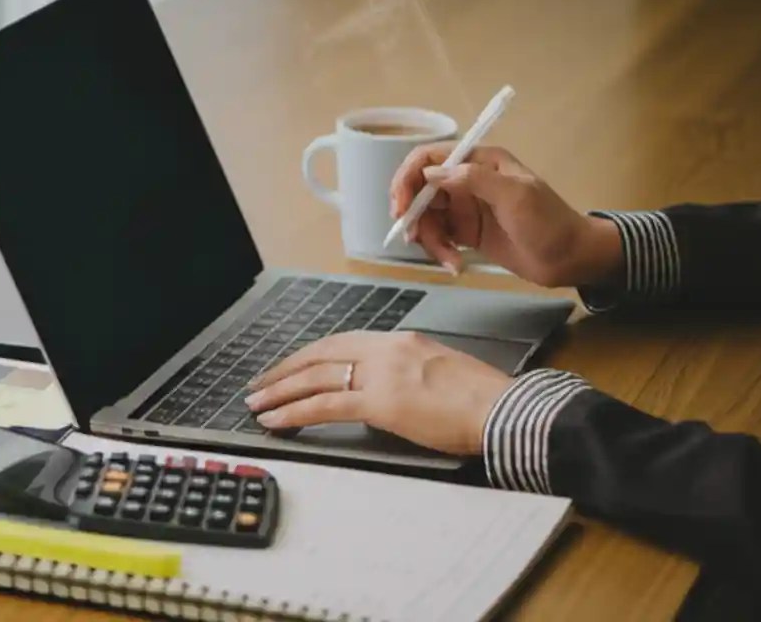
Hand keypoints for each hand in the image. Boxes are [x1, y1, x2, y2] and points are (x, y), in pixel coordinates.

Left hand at [244, 331, 512, 455]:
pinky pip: (325, 405)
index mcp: (399, 340)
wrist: (502, 410)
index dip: (308, 355)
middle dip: (285, 370)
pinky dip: (295, 412)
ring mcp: (381, 373)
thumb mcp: (438, 371)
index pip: (341, 343)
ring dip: (280, 391)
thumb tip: (386, 389)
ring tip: (258, 403)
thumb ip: (406, 373)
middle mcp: (386, 349)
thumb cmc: (481, 399)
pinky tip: (277, 420)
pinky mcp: (380, 402)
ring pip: (315, 377)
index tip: (289, 367)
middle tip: (260, 384)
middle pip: (320, 354)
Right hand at [388, 143, 621, 287]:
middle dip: (412, 214)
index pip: (428, 159)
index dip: (407, 179)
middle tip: (412, 237)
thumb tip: (430, 174)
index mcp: (479, 161)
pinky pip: (439, 237)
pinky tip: (455, 265)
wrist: (571, 259)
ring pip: (426, 218)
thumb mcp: (515, 195)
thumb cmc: (549, 222)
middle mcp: (467, 180)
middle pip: (420, 191)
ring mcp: (466, 207)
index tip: (401, 207)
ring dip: (429, 239)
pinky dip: (440, 252)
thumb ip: (472, 180)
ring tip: (448, 260)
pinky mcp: (466, 232)